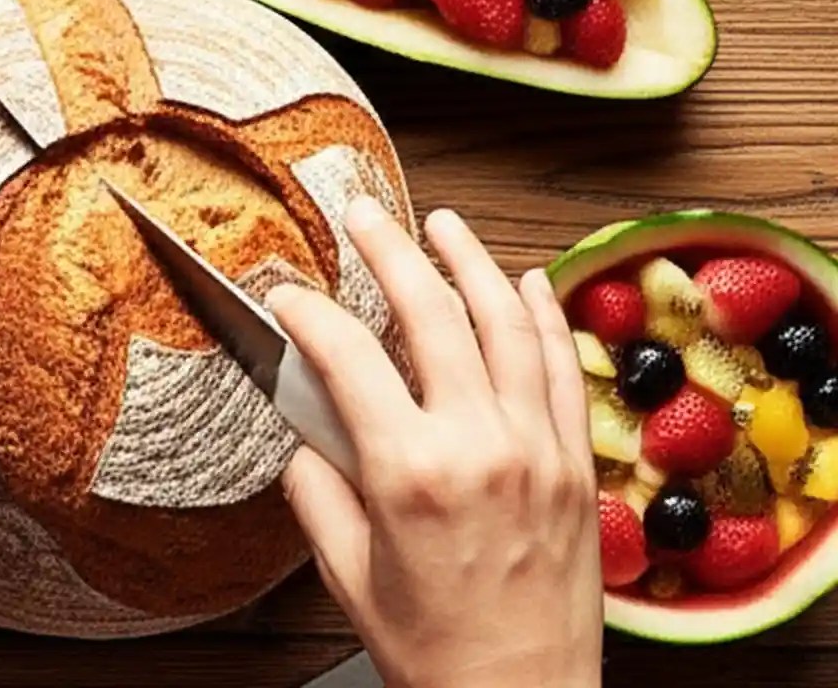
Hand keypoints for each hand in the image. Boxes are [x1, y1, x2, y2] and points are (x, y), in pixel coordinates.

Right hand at [271, 199, 601, 687]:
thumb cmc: (433, 649)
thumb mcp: (347, 572)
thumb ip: (318, 489)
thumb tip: (309, 432)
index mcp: (410, 472)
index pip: (347, 357)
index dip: (306, 313)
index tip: (286, 297)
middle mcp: (480, 443)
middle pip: (430, 313)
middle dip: (388, 251)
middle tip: (364, 215)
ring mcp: (536, 446)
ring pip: (505, 322)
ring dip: (470, 261)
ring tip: (442, 224)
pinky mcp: (574, 461)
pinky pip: (558, 365)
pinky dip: (539, 314)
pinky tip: (521, 281)